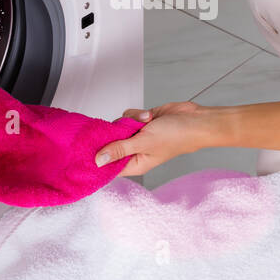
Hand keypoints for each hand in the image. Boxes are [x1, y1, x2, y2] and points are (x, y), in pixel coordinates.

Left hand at [94, 101, 211, 177]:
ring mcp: (137, 135)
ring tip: (146, 121)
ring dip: (131, 121)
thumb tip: (98, 161)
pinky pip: (128, 116)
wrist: (194, 119)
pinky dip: (137, 114)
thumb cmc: (176, 136)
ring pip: (119, 126)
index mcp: (135, 163)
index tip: (86, 149)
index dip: (98, 159)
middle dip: (115, 133)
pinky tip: (149, 116)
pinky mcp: (141, 122)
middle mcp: (134, 150)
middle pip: (110, 143)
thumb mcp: (144, 143)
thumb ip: (120, 149)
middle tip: (124, 128)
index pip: (110, 166)